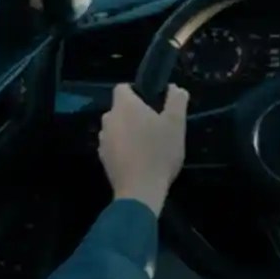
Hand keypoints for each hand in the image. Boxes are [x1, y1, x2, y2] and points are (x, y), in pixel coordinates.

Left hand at [98, 84, 188, 215]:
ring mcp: (103, 140)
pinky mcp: (103, 158)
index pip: (123, 88)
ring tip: (147, 144)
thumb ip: (176, 100)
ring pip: (116, 128)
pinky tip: (138, 159)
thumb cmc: (160, 152)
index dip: (137, 92)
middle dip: (134, 114)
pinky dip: (123, 148)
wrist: (140, 190)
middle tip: (155, 126)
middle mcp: (109, 119)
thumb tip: (175, 87)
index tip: (151, 103)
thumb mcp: (176, 123)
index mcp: (124, 106)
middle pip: (120, 109)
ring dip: (127, 131)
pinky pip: (113, 145)